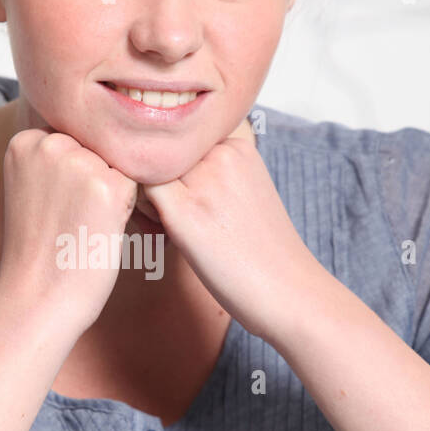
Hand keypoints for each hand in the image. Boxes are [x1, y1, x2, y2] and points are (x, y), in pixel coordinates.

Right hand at [0, 128, 138, 334]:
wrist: (38, 297)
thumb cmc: (39, 249)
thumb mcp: (32, 188)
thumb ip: (55, 158)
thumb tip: (103, 138)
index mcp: (25, 141)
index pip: (75, 140)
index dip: (74, 176)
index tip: (55, 207)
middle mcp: (49, 143)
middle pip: (98, 148)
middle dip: (96, 180)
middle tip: (71, 220)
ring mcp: (79, 162)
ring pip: (117, 165)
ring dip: (113, 194)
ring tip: (85, 226)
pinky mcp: (108, 185)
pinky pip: (135, 185)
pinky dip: (127, 209)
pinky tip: (101, 230)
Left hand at [140, 116, 324, 344]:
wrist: (288, 290)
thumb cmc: (264, 252)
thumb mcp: (247, 192)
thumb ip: (213, 172)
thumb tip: (166, 169)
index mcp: (237, 145)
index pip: (181, 140)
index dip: (173, 169)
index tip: (182, 199)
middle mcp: (221, 153)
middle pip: (162, 153)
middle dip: (157, 181)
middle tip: (169, 219)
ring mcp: (204, 180)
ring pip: (147, 169)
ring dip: (146, 197)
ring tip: (169, 230)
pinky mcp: (185, 211)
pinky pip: (141, 191)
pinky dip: (142, 211)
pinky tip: (163, 235)